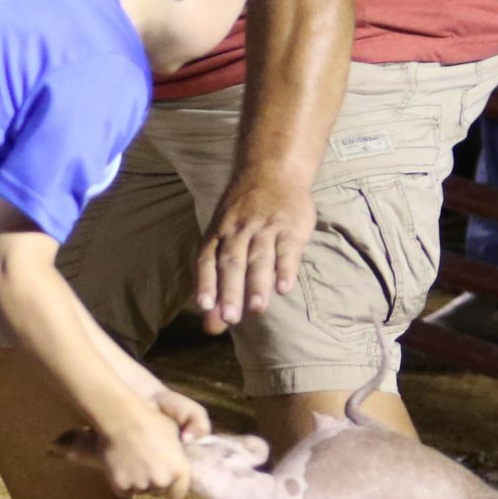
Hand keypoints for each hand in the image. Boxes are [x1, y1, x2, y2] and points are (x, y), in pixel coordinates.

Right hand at [52, 409, 192, 498]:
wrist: (121, 419)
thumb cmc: (151, 421)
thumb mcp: (176, 433)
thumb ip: (180, 454)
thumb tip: (181, 462)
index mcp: (179, 470)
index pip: (178, 493)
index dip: (171, 487)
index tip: (165, 479)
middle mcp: (162, 481)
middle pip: (158, 491)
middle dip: (154, 483)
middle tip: (145, 465)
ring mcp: (141, 485)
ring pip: (140, 491)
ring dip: (137, 482)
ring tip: (132, 462)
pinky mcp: (121, 486)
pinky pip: (124, 491)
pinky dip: (122, 483)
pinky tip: (121, 466)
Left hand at [195, 167, 317, 332]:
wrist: (273, 171)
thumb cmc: (242, 216)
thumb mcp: (223, 240)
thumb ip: (217, 286)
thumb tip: (211, 327)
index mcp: (219, 234)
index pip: (208, 260)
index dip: (206, 283)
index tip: (206, 307)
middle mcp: (239, 231)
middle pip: (232, 263)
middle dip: (231, 291)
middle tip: (231, 318)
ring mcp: (266, 228)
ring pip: (259, 257)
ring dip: (258, 284)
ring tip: (257, 309)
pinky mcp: (291, 227)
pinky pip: (287, 249)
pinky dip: (285, 268)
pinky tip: (284, 288)